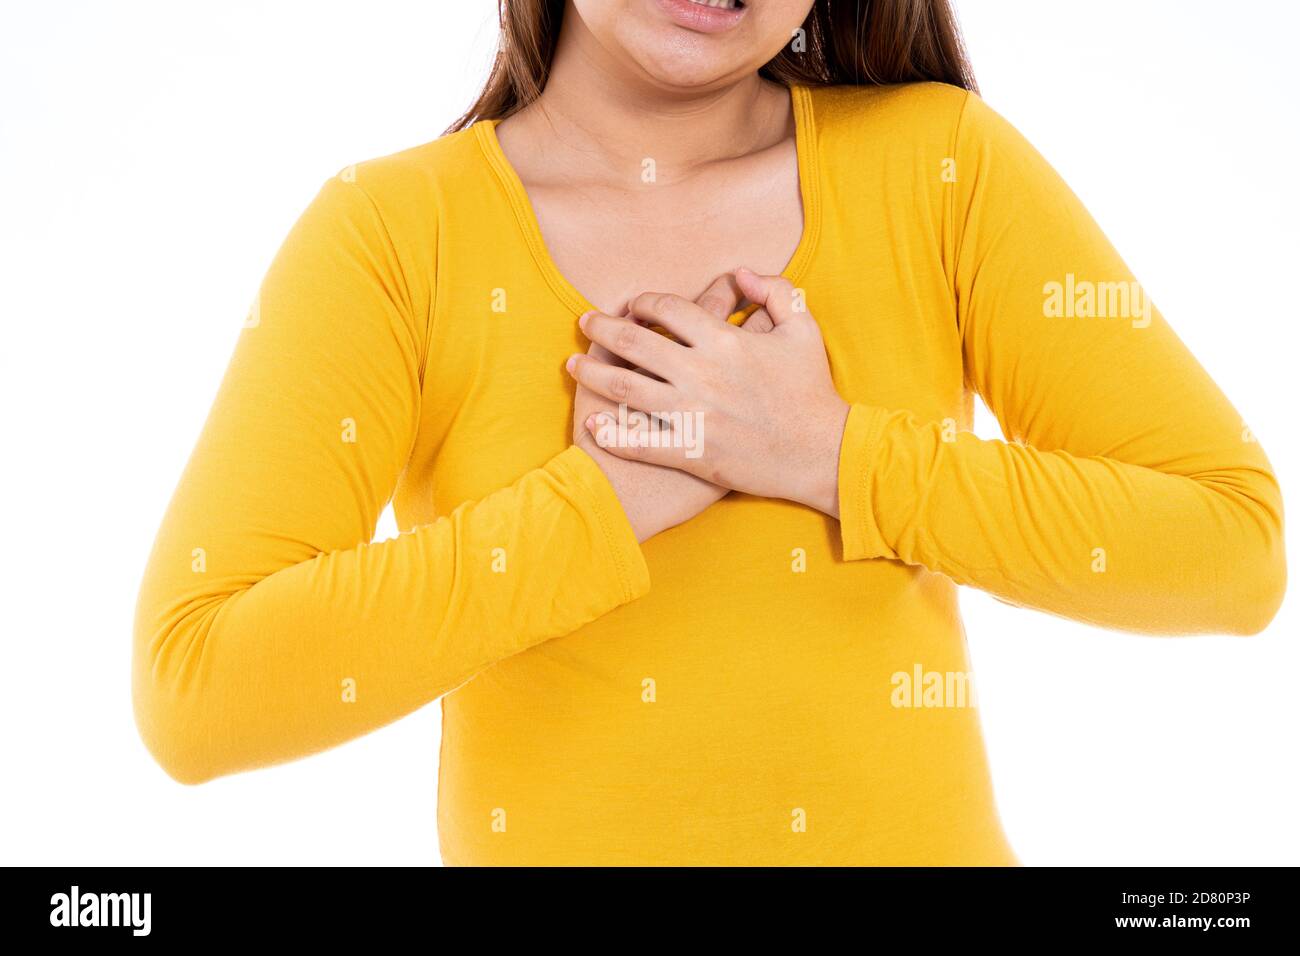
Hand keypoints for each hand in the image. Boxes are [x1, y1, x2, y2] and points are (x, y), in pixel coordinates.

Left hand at [567, 268, 849, 516]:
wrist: (821, 454)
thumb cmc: (812, 391)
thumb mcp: (804, 329)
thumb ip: (775, 291)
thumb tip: (741, 272)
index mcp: (725, 341)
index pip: (667, 309)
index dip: (643, 302)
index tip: (633, 305)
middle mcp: (702, 374)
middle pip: (633, 342)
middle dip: (601, 327)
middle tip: (584, 322)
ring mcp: (693, 415)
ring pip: (625, 387)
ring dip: (591, 372)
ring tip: (571, 364)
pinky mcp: (691, 452)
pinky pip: (639, 441)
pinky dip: (611, 432)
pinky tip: (593, 422)